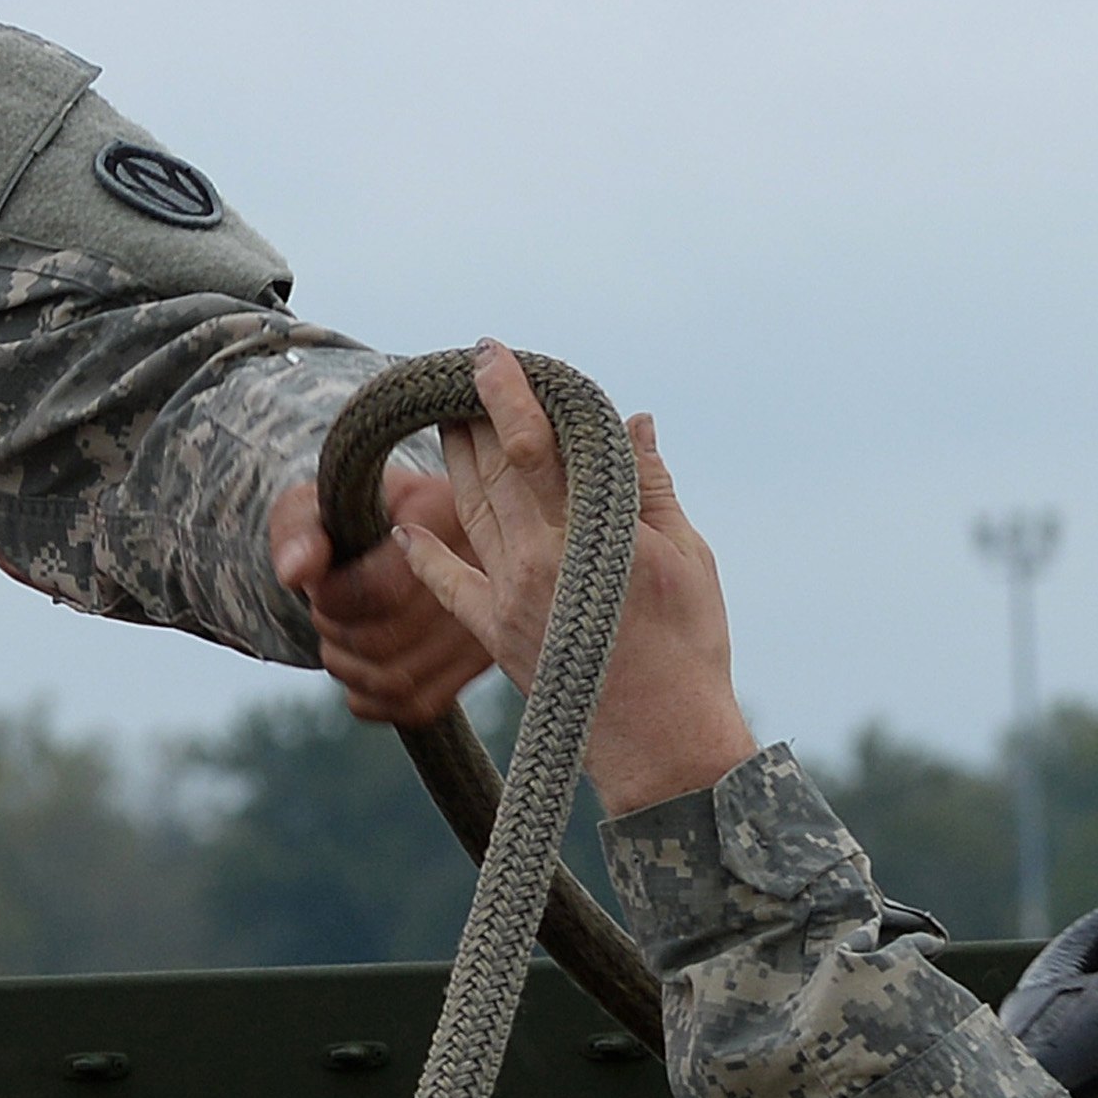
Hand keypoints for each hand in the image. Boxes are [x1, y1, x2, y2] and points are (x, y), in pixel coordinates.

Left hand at [274, 471, 489, 729]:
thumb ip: (299, 530)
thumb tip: (297, 573)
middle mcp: (479, 571)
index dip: (331, 598)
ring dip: (347, 667)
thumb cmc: (351, 516)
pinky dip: (371, 698)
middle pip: (386, 640)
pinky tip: (360, 666)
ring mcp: (485, 622)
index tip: (318, 581)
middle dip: (334, 630)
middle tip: (326, 607)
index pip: (382, 590)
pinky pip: (417, 707)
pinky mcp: (478, 663)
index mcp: (444, 515)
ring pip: (398, 680)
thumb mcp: (318, 504)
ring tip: (338, 634)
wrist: (390, 534)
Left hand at [390, 344, 757, 814]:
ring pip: (467, 511)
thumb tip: (633, 421)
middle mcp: (537, 558)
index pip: (536, 442)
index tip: (490, 354)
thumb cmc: (690, 646)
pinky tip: (406, 525)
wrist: (663, 743)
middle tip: (458, 376)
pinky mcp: (496, 635)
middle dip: (473, 415)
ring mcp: (510, 598)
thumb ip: (651, 486)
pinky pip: (448, 586)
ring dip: (453, 463)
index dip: (508, 393)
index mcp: (589, 531)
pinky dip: (425, 553)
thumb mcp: (688, 557)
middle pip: (491, 467)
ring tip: (445, 423)